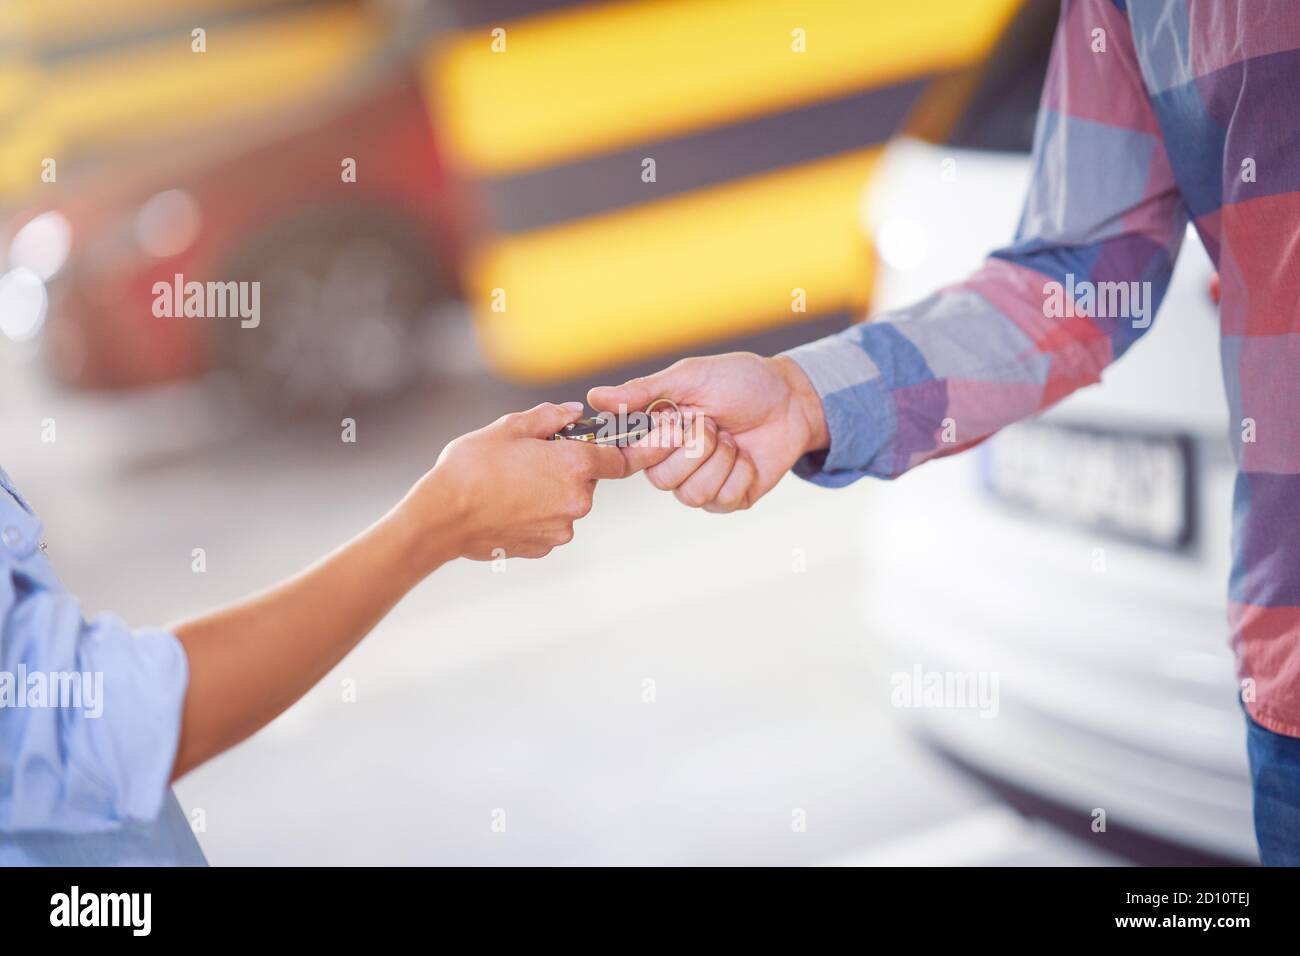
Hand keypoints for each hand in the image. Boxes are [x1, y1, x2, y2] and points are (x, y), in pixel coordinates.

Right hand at [400, 402, 625, 561]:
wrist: (442, 517)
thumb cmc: (471, 468)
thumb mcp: (508, 428)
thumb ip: (548, 417)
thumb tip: (572, 413)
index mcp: (575, 465)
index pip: (620, 459)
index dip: (616, 450)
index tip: (608, 445)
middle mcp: (577, 501)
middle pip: (588, 480)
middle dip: (567, 468)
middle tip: (532, 460)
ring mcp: (561, 528)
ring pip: (567, 503)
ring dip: (550, 493)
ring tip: (512, 484)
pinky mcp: (544, 547)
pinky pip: (550, 524)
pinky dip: (536, 515)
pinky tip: (508, 505)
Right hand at [588, 352, 828, 511]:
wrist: (790, 399)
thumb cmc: (740, 381)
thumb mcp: (689, 377)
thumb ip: (642, 391)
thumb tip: (594, 397)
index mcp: (657, 433)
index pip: (632, 455)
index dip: (653, 445)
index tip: (675, 423)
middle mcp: (673, 462)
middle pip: (661, 480)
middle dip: (695, 447)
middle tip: (712, 423)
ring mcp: (701, 483)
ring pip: (691, 494)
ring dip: (719, 459)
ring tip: (731, 437)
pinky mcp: (729, 499)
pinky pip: (722, 499)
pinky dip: (740, 472)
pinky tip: (746, 455)